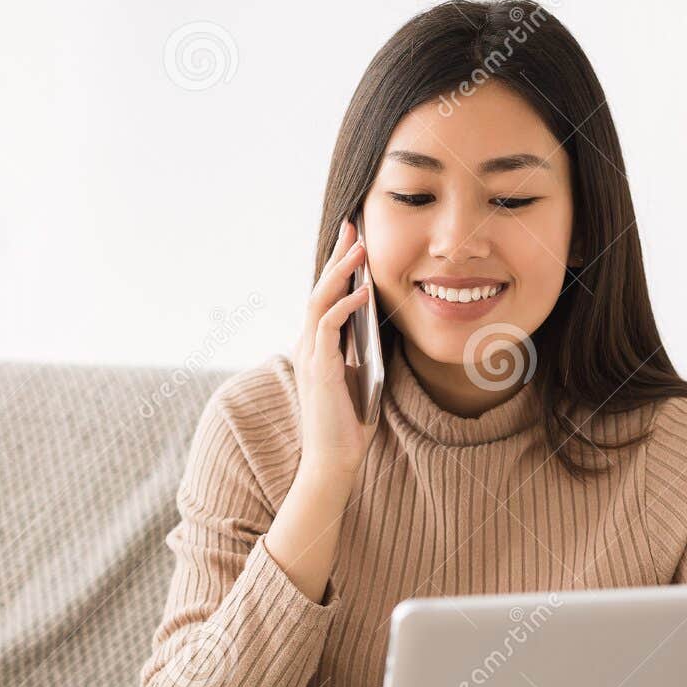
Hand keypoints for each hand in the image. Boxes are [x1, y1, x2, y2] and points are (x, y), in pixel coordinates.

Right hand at [290, 216, 379, 480]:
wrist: (333, 460)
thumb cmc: (348, 424)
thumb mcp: (360, 377)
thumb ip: (361, 351)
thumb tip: (378, 325)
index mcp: (317, 346)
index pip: (325, 296)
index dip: (338, 266)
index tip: (353, 240)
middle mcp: (308, 345)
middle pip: (320, 289)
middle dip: (337, 256)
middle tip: (352, 226)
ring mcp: (311, 356)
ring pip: (320, 301)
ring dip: (341, 273)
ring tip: (360, 249)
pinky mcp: (320, 369)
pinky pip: (329, 327)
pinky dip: (345, 306)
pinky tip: (364, 292)